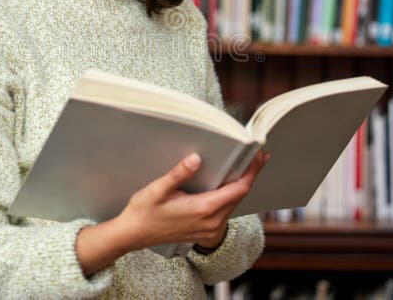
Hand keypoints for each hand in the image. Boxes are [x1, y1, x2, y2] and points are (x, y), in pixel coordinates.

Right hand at [114, 150, 269, 251]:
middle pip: (240, 196)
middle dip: (249, 176)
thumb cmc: (143, 212)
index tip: (259, 157)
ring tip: (246, 167)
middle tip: (257, 156)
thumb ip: (178, 174)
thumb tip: (196, 159)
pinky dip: (231, 196)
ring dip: (241, 186)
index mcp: (202, 209)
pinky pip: (225, 212)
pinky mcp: (205, 232)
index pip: (238, 189)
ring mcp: (209, 229)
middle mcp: (211, 222)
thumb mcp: (158, 189)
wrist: (133, 235)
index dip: (251, 172)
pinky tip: (228, 185)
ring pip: (234, 204)